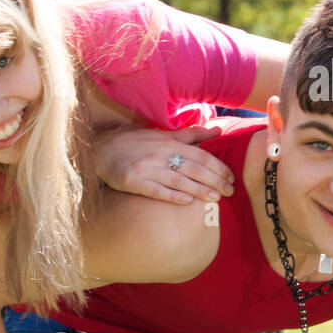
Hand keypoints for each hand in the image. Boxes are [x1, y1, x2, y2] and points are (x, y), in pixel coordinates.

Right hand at [94, 125, 234, 203]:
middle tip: (230, 191)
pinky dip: (173, 196)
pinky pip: (156, 190)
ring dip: (199, 190)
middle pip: (193, 168)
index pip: (200, 155)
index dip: (218, 166)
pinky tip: (187, 202)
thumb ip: (190, 135)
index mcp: (168, 142)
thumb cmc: (135, 143)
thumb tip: (217, 130)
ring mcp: (146, 168)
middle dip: (214, 180)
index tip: (231, 177)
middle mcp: (159, 153)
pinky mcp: (133, 181)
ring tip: (216, 198)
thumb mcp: (162, 135)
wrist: (100, 151)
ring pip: (178, 180)